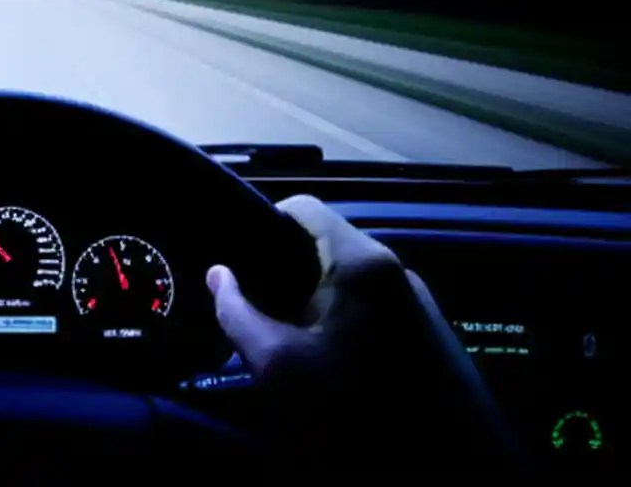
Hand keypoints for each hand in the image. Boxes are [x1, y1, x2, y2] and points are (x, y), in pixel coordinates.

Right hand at [207, 195, 520, 467]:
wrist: (448, 463)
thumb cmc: (355, 405)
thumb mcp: (280, 365)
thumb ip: (238, 314)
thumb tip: (218, 275)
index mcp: (360, 261)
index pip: (303, 207)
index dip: (262, 223)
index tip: (236, 260)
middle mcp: (394, 266)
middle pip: (324, 243)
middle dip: (283, 270)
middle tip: (253, 307)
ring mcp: (416, 297)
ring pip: (347, 277)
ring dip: (312, 298)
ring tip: (285, 337)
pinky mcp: (427, 328)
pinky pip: (371, 303)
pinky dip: (341, 317)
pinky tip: (326, 358)